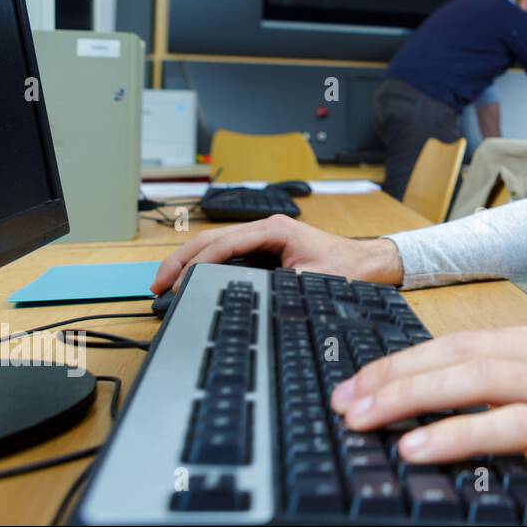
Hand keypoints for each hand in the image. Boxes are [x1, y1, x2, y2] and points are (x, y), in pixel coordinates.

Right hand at [150, 214, 402, 294]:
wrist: (369, 265)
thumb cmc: (348, 269)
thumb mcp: (314, 281)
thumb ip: (281, 286)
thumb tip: (251, 298)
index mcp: (275, 229)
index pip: (224, 243)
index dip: (196, 263)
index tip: (176, 282)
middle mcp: (266, 228)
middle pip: (212, 240)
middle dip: (181, 261)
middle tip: (157, 286)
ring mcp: (265, 237)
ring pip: (216, 246)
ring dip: (190, 263)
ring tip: (165, 285)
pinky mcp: (266, 249)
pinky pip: (228, 254)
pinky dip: (206, 266)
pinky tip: (192, 280)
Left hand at [330, 314, 526, 522]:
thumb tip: (499, 409)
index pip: (477, 339)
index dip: (416, 358)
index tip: (371, 378)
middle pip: (464, 351)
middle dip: (396, 373)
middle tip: (346, 396)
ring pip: (477, 378)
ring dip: (411, 397)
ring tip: (362, 417)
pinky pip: (512, 423)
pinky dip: (458, 433)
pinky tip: (421, 447)